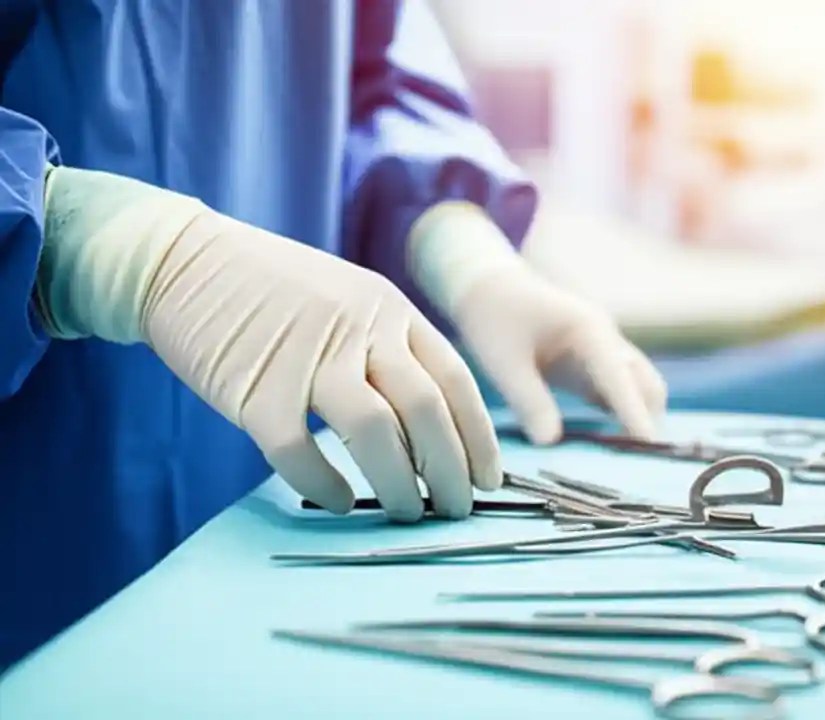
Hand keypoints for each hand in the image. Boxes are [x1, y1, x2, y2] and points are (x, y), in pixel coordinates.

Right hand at [138, 213, 501, 519]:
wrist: (182, 262)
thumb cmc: (272, 292)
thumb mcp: (349, 298)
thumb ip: (390, 347)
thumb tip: (433, 429)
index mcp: (389, 310)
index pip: (455, 380)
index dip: (478, 437)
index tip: (488, 479)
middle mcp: (359, 329)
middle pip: (427, 411)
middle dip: (451, 471)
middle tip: (455, 510)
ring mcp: (308, 358)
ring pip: (378, 435)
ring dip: (399, 485)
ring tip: (407, 512)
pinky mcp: (257, 392)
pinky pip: (303, 455)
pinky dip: (326, 487)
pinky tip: (338, 503)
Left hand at [452, 264, 666, 444]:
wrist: (487, 286)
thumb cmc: (493, 316)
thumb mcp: (503, 361)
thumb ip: (529, 400)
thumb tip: (551, 442)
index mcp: (588, 330)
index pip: (620, 376)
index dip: (634, 411)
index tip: (649, 443)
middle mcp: (605, 339)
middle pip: (645, 382)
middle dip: (646, 416)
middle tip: (637, 458)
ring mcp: (601, 351)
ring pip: (636, 387)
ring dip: (634, 416)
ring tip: (624, 455)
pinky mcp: (590, 364)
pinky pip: (615, 392)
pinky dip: (617, 415)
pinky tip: (606, 442)